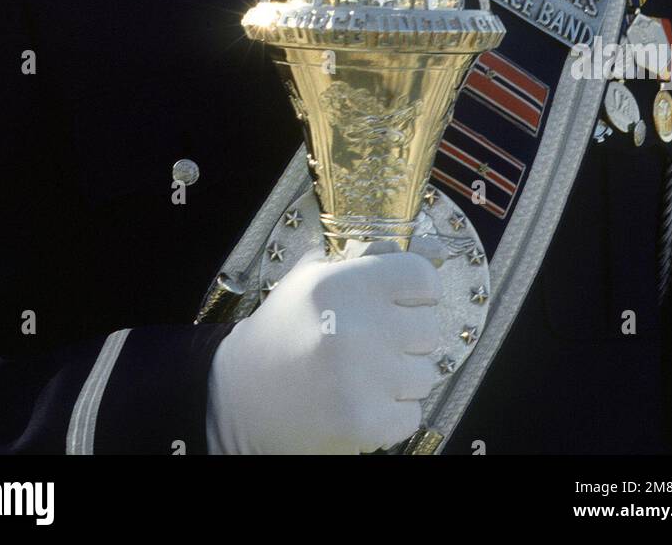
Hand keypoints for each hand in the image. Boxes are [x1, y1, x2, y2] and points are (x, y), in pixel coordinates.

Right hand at [205, 239, 442, 454]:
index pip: (422, 278)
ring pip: (425, 374)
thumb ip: (362, 260)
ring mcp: (363, 378)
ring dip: (401, 378)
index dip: (420, 291)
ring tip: (363, 375)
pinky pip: (412, 414)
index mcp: (345, 284)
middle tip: (375, 344)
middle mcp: (357, 327)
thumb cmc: (283, 332)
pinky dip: (392, 414)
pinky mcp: (364, 421)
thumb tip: (411, 250)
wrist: (242, 396)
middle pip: (429, 328)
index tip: (407, 302)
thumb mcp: (311, 279)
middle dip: (408, 338)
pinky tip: (361, 401)